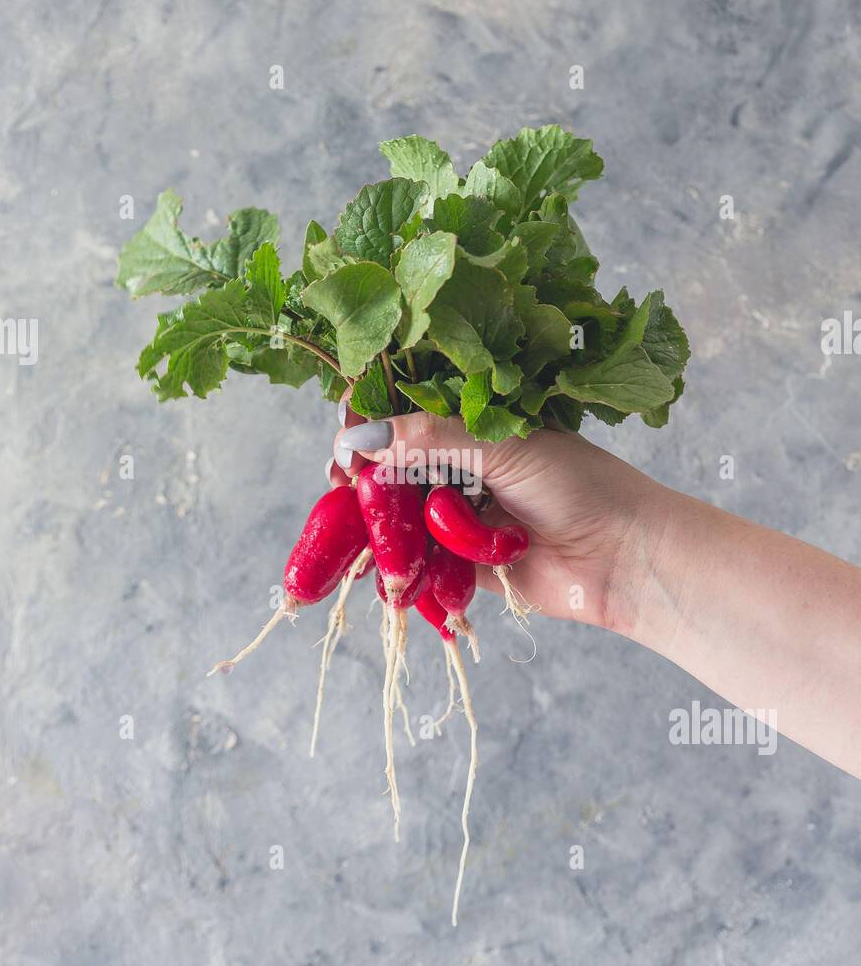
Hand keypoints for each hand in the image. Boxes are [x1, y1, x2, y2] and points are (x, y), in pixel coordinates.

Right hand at [329, 404, 656, 629]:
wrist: (621, 559)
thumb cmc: (578, 485)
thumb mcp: (502, 444)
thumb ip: (431, 438)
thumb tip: (360, 437)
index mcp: (472, 415)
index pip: (402, 403)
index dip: (368, 412)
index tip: (349, 427)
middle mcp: (458, 460)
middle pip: (385, 459)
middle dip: (359, 469)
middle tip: (343, 478)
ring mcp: (453, 510)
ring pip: (391, 510)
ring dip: (371, 518)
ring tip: (356, 520)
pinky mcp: (454, 558)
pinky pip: (410, 558)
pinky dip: (395, 561)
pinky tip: (378, 561)